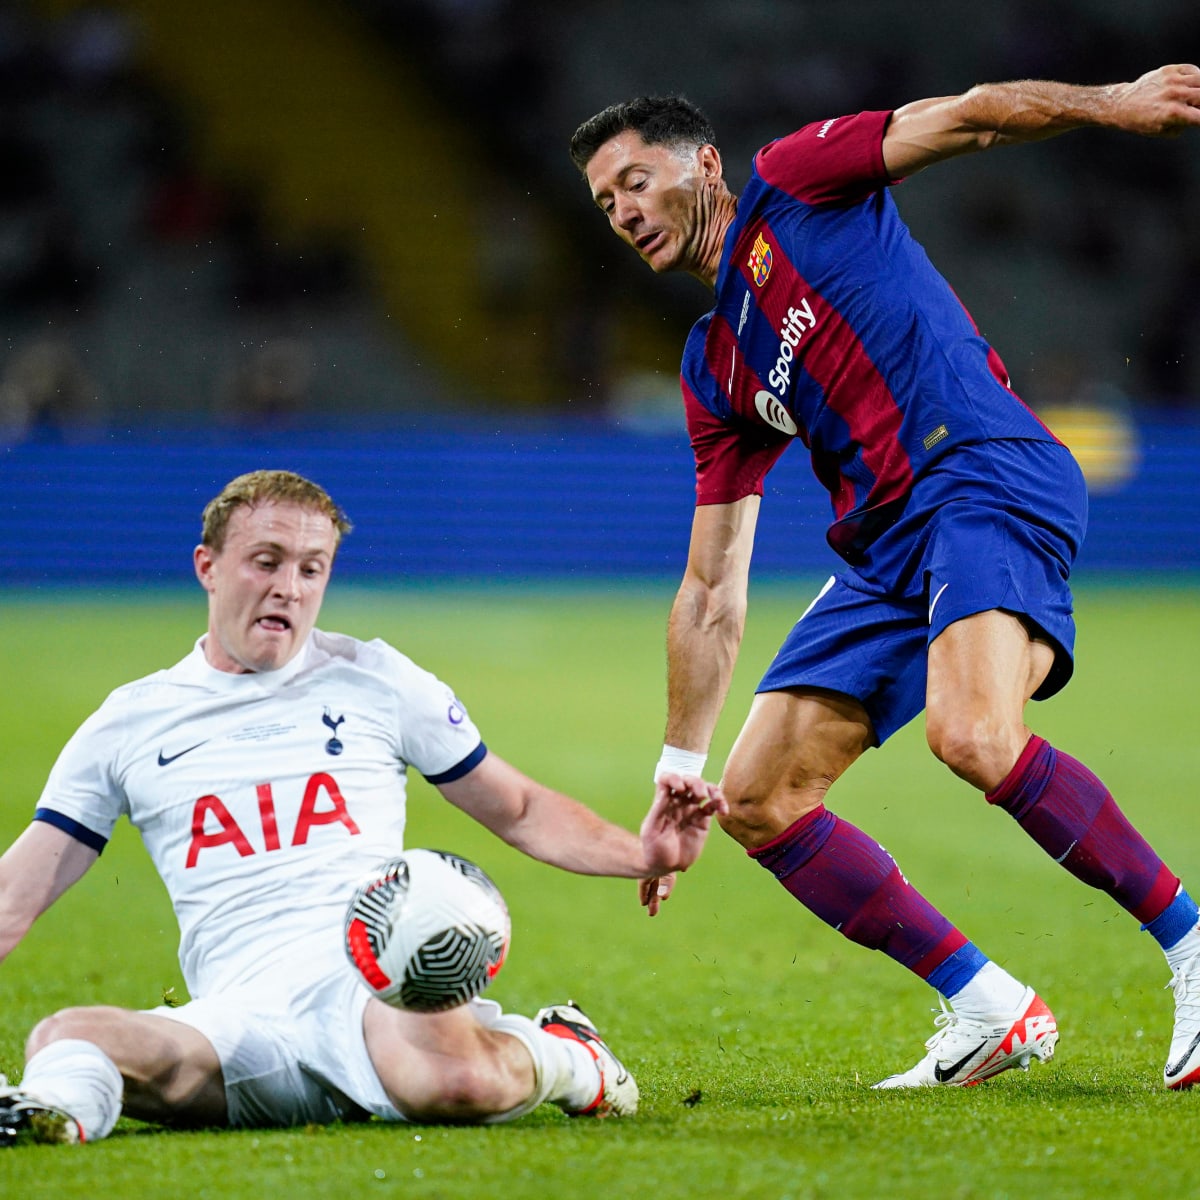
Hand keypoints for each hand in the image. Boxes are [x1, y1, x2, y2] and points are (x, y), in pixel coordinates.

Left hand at [638, 773, 727, 915]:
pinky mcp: (703, 820)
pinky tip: (723, 811)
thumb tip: (665, 792)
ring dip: (711, 789)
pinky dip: (720, 804)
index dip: (674, 778)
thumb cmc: (653, 848)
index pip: (667, 780)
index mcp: (663, 801)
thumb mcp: (650, 831)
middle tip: (701, 795)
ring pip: (704, 790)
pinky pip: (713, 806)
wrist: (665, 866)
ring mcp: (691, 810)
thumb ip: (657, 811)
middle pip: (688, 781)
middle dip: (696, 782)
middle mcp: (678, 802)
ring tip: (715, 798)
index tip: (681, 788)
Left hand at [1114, 63, 1199, 135]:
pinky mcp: (1169, 70)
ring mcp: (1172, 80)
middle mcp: (1174, 95)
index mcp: (1173, 113)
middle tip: (1194, 107)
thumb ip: (1185, 123)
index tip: (1198, 117)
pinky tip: (1188, 85)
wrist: (1121, 104)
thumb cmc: (1142, 121)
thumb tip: (1198, 115)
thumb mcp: (1163, 130)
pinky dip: (1195, 77)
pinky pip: (1192, 70)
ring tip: (1193, 97)